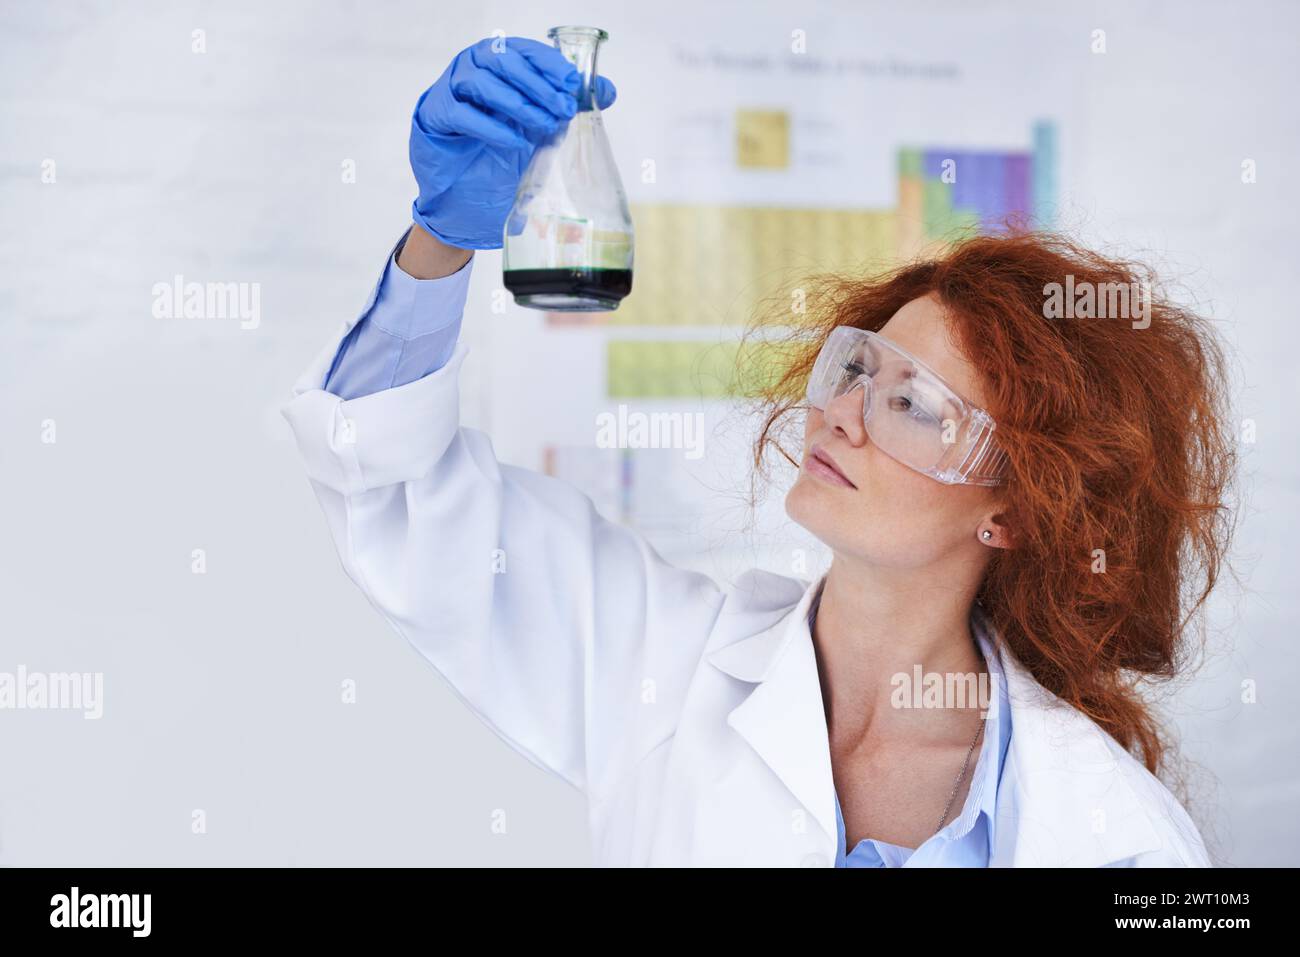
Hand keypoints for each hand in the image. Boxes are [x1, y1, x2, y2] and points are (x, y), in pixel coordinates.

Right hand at [409, 35, 616, 249]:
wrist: (462, 182)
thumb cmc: (499, 142)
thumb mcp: (538, 122)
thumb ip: (567, 103)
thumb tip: (607, 91)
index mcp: (498, 59)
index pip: (525, 50)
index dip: (550, 64)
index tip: (573, 83)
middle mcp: (472, 66)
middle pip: (504, 61)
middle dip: (538, 85)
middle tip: (563, 108)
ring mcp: (451, 88)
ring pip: (483, 83)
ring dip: (518, 104)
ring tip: (543, 125)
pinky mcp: (436, 115)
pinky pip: (463, 114)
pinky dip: (491, 127)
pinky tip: (514, 142)